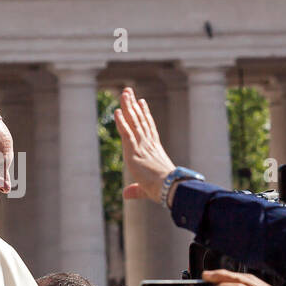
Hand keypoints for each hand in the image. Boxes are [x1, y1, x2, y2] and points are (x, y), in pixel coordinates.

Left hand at [114, 87, 177, 202]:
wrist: (168, 188)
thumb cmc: (163, 189)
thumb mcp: (145, 189)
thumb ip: (135, 190)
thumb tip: (125, 195)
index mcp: (154, 150)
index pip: (148, 127)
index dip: (144, 114)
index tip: (141, 102)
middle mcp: (148, 144)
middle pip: (139, 120)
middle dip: (133, 105)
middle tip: (128, 91)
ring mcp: (142, 145)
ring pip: (133, 122)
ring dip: (127, 107)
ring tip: (124, 92)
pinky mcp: (134, 151)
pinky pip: (126, 133)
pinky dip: (121, 122)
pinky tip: (117, 111)